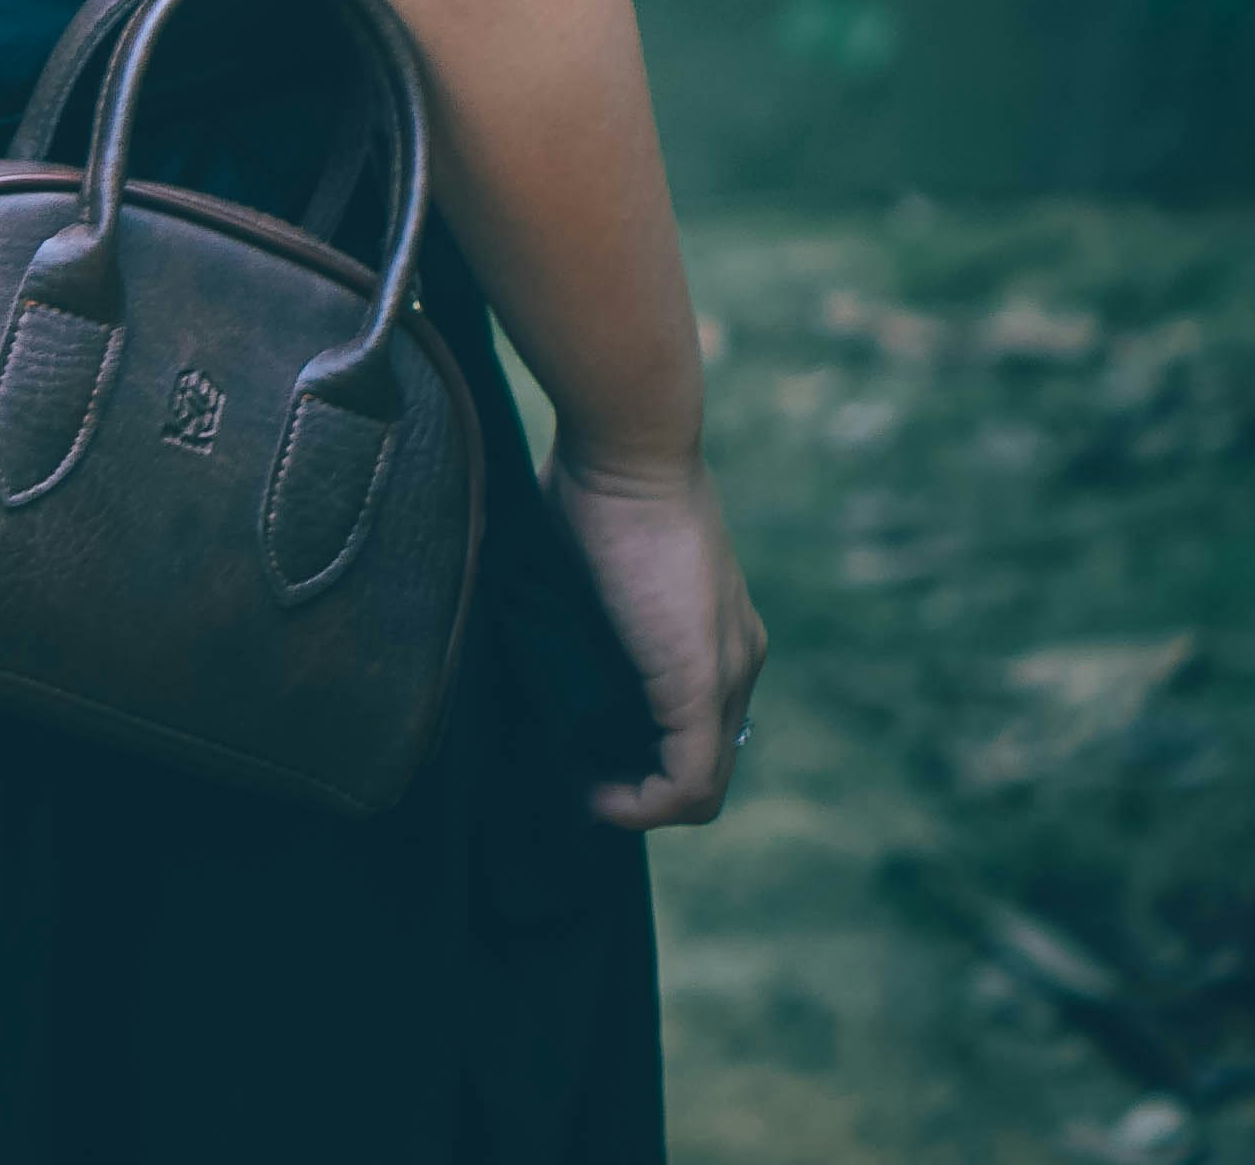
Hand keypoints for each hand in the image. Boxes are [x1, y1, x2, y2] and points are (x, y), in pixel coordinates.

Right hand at [548, 442, 766, 828]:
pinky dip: (643, 806)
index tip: (578, 748)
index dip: (643, 753)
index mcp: (716, 629)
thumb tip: (517, 624)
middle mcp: (738, 658)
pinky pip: (689, 782)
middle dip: (639, 785)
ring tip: (583, 791)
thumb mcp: (585, 558)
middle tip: (574, 777)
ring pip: (702, 783)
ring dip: (639, 802)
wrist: (627, 447)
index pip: (698, 723)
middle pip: (704, 762)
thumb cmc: (592, 479)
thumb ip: (574, 601)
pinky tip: (596, 796)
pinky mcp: (699, 684)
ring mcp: (726, 674)